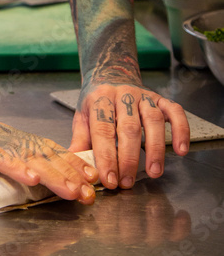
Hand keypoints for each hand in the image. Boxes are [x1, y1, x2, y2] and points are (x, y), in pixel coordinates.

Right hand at [0, 99, 98, 203]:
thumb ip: (1, 159)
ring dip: (54, 174)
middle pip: (44, 154)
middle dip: (70, 174)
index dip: (68, 164)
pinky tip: (32, 176)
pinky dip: (17, 166)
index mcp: (6, 138)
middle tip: (91, 192)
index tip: (89, 178)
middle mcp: (3, 136)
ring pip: (28, 157)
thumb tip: (23, 173)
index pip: (44, 150)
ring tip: (73, 190)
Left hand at [70, 80, 189, 189]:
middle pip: (128, 127)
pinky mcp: (160, 98)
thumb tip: (75, 164)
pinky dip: (181, 130)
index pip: (103, 129)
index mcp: (100, 99)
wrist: (109, 72)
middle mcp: (123, 94)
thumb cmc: (96, 102)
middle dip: (129, 158)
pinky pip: (174, 111)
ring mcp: (143, 95)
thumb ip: (80, 140)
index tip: (110, 180)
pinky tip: (181, 150)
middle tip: (128, 183)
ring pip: (152, 120)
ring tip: (154, 172)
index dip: (106, 156)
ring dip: (155, 148)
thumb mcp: (82, 116)